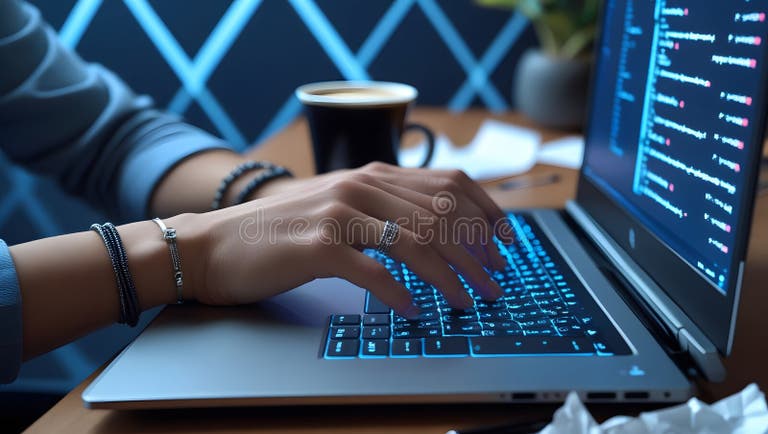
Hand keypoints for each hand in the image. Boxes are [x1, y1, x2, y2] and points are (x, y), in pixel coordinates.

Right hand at [183, 163, 513, 316]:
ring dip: (449, 277)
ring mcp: (338, 213)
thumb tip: (442, 229)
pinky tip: (412, 312)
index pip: (449, 185)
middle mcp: (361, 186)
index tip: (508, 244)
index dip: (487, 213)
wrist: (217, 243)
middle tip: (495, 283)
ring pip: (416, 242)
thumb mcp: (342, 208)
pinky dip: (399, 294)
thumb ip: (386, 209)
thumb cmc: (283, 231)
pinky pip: (372, 271)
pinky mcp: (317, 246)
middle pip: (441, 216)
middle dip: (477, 253)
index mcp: (373, 175)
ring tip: (466, 302)